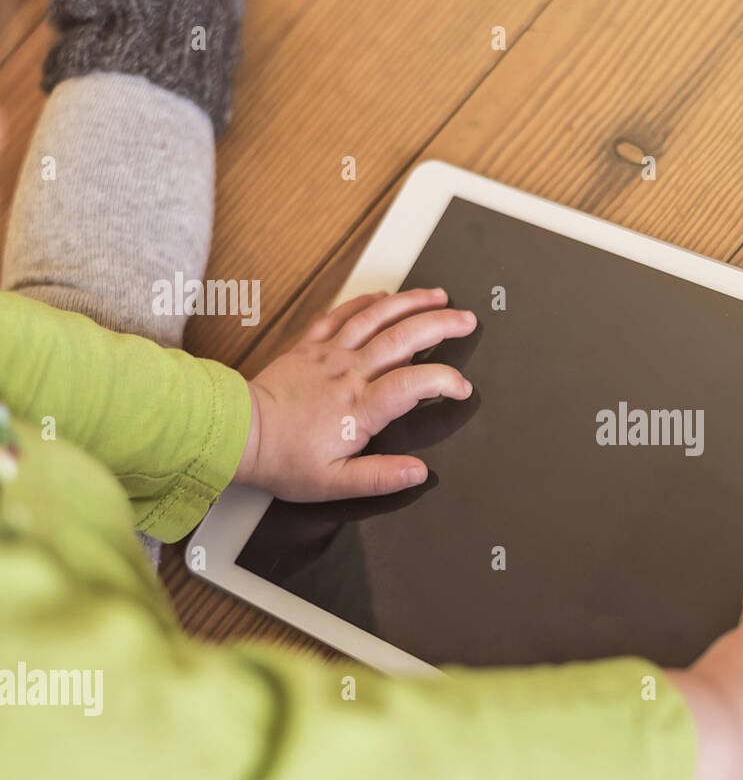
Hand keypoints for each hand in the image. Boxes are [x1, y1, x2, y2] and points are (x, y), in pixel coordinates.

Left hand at [234, 288, 474, 499]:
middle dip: (441, 324)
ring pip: (377, 318)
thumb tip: (418, 472)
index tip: (461, 387)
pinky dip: (366, 302)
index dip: (444, 381)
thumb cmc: (284, 459)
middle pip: (404, 338)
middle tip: (467, 320)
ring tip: (438, 295)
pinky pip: (341, 315)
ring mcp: (329, 355)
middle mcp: (349, 374)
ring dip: (411, 303)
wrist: (237, 433)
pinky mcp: (310, 346)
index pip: (413, 384)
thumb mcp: (335, 483)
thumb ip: (381, 477)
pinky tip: (383, 297)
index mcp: (359, 409)